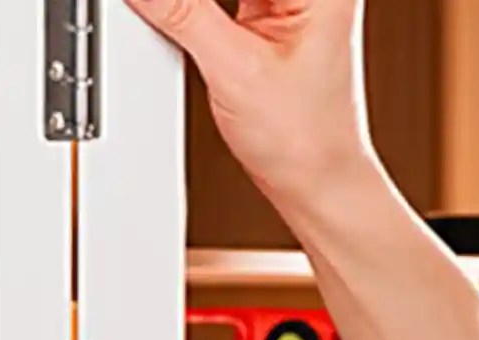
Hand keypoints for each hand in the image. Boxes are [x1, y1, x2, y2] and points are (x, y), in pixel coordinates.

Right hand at [125, 0, 368, 201]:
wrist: (316, 181)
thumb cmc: (306, 138)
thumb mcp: (234, 69)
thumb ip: (182, 14)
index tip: (162, 1)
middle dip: (194, 1)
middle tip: (168, 11)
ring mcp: (290, 0)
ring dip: (195, 5)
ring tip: (170, 15)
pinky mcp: (268, 15)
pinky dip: (197, 7)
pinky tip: (178, 15)